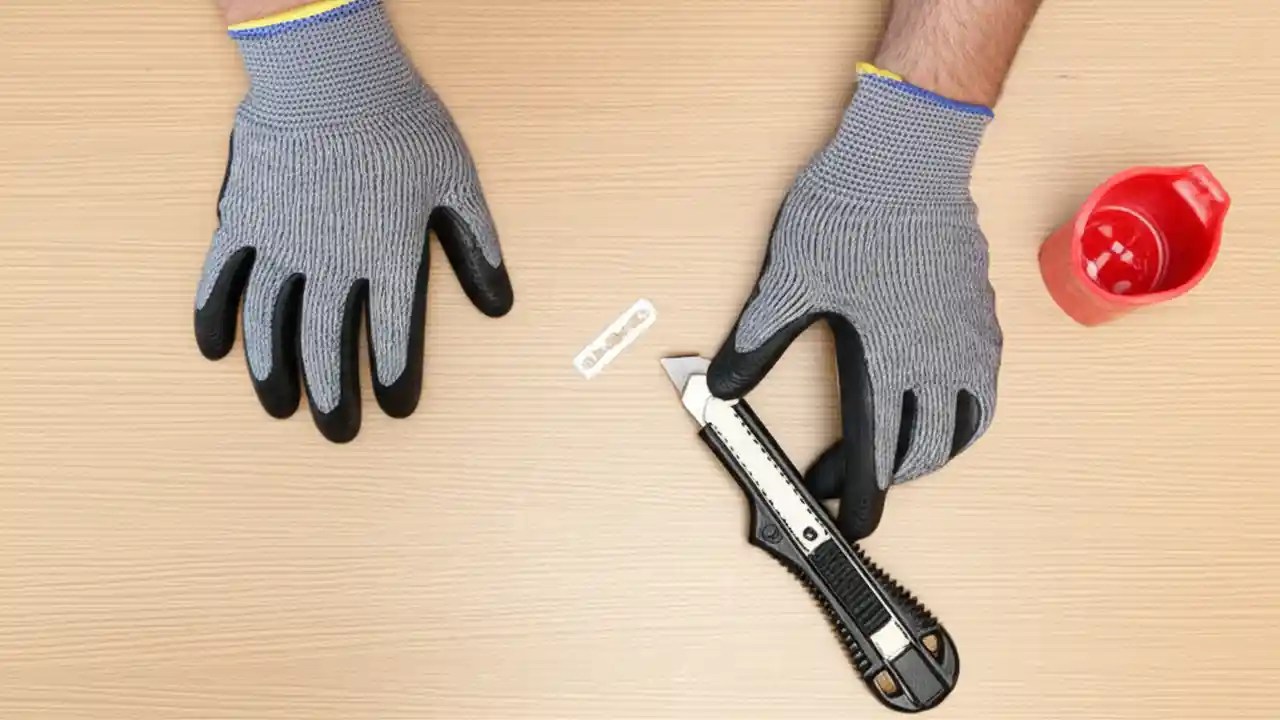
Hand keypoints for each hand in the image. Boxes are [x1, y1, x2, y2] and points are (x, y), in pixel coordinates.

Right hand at [195, 0, 511, 442]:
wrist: (331, 72)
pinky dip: (216, 317)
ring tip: (281, 410)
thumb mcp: (457, 185)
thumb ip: (475, 248)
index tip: (395, 409)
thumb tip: (499, 305)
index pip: (392, 335)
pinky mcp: (241, 220)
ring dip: (275, 373)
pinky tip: (217, 351)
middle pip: (326, 344)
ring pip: (271, 325)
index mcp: (386, 257)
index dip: (394, 377)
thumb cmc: (401, 125)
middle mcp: (331, 262)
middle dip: (334, 395)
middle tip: (338, 433)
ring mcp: (279, 243)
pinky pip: (221, 279)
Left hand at [708, 67, 1001, 539]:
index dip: (857, 492)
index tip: (843, 514)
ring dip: (933, 454)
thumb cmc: (849, 214)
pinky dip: (968, 416)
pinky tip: (950, 408)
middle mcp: (936, 361)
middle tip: (853, 478)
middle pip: (922, 450)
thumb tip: (723, 387)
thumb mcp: (787, 283)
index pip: (875, 454)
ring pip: (964, 426)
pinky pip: (987, 387)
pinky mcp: (981, 315)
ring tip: (906, 458)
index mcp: (886, 363)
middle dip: (887, 477)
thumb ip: (757, 344)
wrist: (906, 158)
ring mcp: (966, 339)